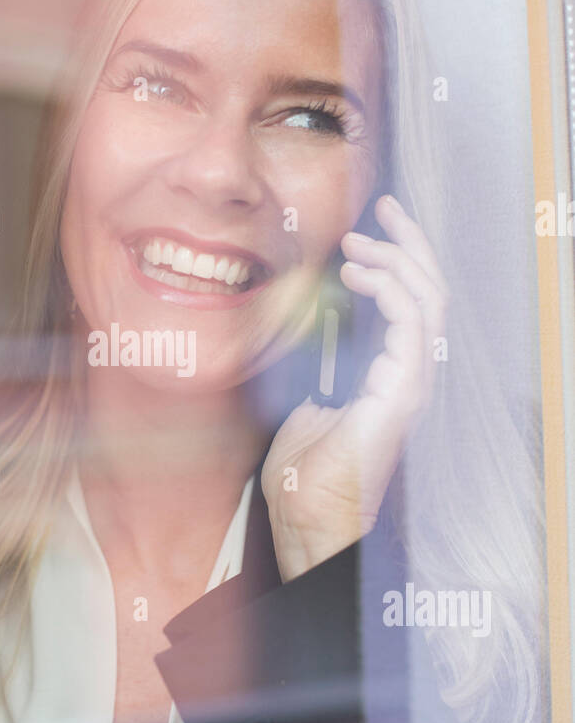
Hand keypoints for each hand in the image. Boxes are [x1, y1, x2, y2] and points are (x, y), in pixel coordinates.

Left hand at [261, 194, 448, 581]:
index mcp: (389, 373)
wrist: (309, 513)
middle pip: (429, 291)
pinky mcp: (404, 391)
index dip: (396, 260)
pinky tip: (360, 272)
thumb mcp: (298, 399)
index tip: (367, 228)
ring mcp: (412, 383)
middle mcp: (409, 374)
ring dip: (397, 259)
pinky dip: (392, 288)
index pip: (410, 303)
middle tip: (383, 208)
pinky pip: (412, 322)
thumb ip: (308, 366)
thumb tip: (292, 333)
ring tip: (359, 240)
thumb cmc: (304, 472)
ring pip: (428, 299)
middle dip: (409, 243)